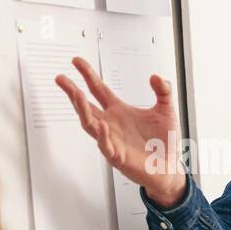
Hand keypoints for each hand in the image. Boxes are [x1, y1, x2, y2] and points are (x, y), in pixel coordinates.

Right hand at [55, 57, 186, 206]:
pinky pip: (105, 145)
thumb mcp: (167, 110)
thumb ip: (163, 91)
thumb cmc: (164, 143)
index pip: (98, 89)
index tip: (77, 62)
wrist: (169, 167)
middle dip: (72, 92)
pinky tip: (101, 125)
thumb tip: (155, 76)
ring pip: (90, 124)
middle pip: (86, 105)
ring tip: (76, 95)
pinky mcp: (117, 156)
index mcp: (119, 111)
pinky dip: (102, 136)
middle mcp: (111, 124)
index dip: (87, 75)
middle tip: (61, 79)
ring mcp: (111, 140)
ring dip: (82, 109)